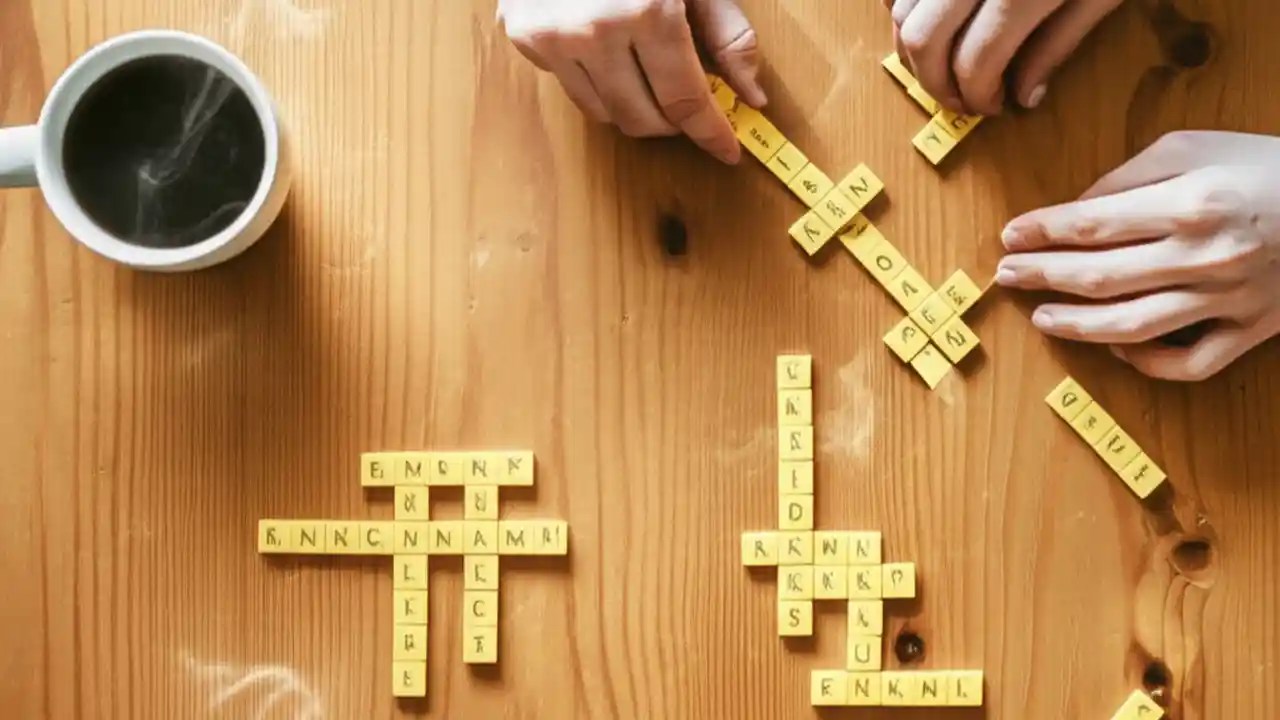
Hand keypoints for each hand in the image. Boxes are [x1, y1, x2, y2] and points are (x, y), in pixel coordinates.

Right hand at [499, 0, 764, 163]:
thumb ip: (728, 36)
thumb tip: (752, 95)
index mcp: (648, 10)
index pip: (685, 100)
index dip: (711, 133)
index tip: (727, 152)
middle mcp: (596, 31)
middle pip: (643, 120)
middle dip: (672, 122)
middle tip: (685, 101)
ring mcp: (553, 37)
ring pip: (605, 114)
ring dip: (633, 105)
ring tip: (644, 68)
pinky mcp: (523, 37)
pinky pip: (571, 87)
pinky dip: (596, 79)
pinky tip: (605, 45)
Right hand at [887, 0, 1122, 113]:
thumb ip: (1060, 42)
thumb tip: (1024, 95)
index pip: (975, 63)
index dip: (978, 96)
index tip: (993, 106)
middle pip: (924, 41)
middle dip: (936, 83)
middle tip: (962, 97)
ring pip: (902, 10)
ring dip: (915, 47)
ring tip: (945, 61)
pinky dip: (903, 5)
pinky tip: (932, 15)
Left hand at [995, 131, 1279, 380]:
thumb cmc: (1265, 166)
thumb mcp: (1196, 147)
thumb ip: (1130, 176)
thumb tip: (1074, 209)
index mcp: (1192, 203)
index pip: (1094, 224)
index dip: (1043, 232)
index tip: (1010, 236)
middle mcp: (1208, 256)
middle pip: (1101, 276)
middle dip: (1043, 276)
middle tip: (1006, 277)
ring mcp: (1230, 299)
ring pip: (1134, 328)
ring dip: (1076, 326)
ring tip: (1041, 318)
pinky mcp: (1252, 331)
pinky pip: (1190, 363)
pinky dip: (1146, 363)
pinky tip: (1115, 348)